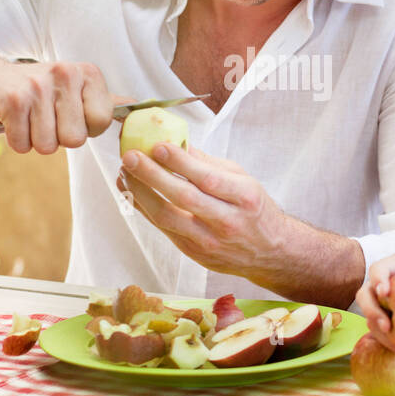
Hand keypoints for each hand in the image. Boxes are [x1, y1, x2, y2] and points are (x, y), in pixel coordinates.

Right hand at [0, 60, 118, 154]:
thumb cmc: (36, 89)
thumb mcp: (75, 87)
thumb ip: (105, 101)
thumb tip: (140, 109)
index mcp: (87, 72)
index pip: (102, 122)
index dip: (85, 128)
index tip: (69, 114)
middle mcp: (65, 74)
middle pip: (75, 139)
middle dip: (58, 137)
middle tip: (45, 117)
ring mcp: (37, 87)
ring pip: (47, 146)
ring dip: (35, 139)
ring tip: (28, 117)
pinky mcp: (12, 102)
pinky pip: (23, 145)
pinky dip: (16, 139)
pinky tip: (12, 119)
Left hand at [116, 142, 287, 279]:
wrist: (270, 252)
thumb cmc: (255, 210)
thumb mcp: (243, 180)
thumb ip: (209, 164)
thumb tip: (176, 142)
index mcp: (244, 197)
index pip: (208, 179)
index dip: (180, 162)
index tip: (158, 145)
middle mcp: (227, 222)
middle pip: (183, 198)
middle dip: (152, 175)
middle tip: (130, 157)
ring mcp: (209, 241)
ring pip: (167, 217)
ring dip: (141, 193)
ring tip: (124, 173)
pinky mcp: (194, 253)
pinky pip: (163, 229)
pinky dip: (143, 208)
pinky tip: (131, 192)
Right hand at [357, 252, 394, 352]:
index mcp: (393, 266)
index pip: (378, 269)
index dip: (377, 279)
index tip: (384, 292)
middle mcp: (381, 284)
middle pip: (364, 296)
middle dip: (371, 311)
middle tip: (386, 326)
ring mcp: (380, 302)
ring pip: (370, 318)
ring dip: (381, 335)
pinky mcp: (385, 318)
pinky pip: (382, 332)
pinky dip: (392, 343)